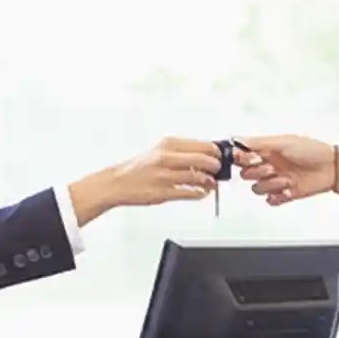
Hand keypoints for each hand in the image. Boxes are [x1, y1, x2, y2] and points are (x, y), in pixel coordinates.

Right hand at [108, 137, 223, 205]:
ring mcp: (165, 176)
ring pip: (198, 177)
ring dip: (210, 181)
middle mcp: (166, 158)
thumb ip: (182, 152)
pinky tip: (201, 192)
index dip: (216, 152)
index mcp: (168, 144)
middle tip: (218, 170)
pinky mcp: (163, 192)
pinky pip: (189, 193)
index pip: (203, 145)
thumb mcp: (160, 151)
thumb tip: (206, 154)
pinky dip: (200, 193)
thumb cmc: (140, 168)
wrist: (117, 182)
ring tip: (211, 182)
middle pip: (204, 159)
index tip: (221, 156)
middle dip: (216, 166)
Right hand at [234, 134, 336, 205]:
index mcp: (266, 151)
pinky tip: (288, 190)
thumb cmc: (313, 151)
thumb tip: (239, 140)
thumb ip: (260, 143)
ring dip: (269, 184)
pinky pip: (269, 200)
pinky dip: (277, 197)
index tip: (249, 158)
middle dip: (256, 171)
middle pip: (245, 173)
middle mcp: (268, 165)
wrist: (332, 169)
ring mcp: (275, 180)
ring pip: (256, 188)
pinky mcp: (283, 194)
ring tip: (286, 179)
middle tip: (270, 167)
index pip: (242, 155)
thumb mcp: (284, 142)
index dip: (240, 158)